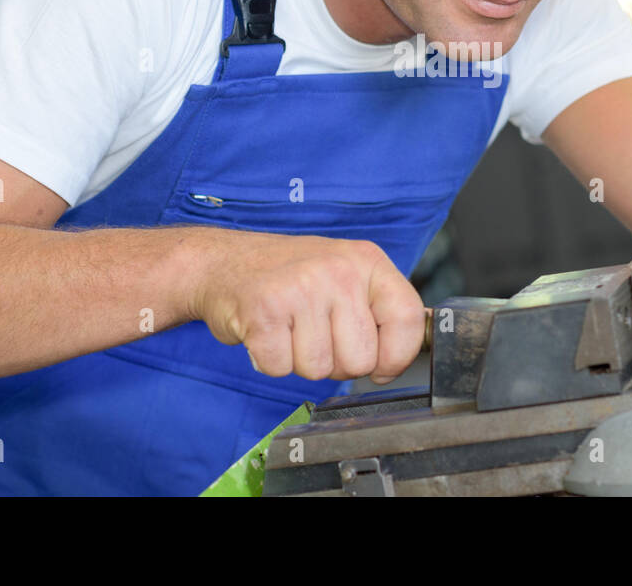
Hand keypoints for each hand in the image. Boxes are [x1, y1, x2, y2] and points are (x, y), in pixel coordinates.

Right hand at [190, 232, 424, 382]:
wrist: (223, 262)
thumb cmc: (289, 276)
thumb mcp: (345, 275)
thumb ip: (378, 311)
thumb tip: (402, 358)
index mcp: (366, 261)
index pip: (408, 319)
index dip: (397, 357)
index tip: (382, 368)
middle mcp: (338, 270)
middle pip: (361, 359)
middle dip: (337, 363)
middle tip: (314, 334)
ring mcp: (301, 289)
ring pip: (319, 369)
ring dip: (299, 361)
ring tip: (288, 329)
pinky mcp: (264, 311)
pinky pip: (281, 369)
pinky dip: (269, 361)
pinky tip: (266, 333)